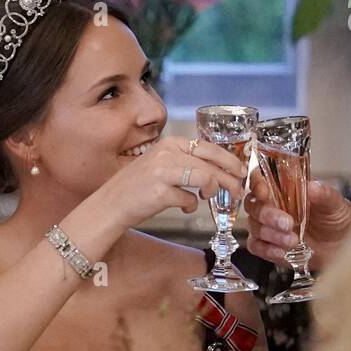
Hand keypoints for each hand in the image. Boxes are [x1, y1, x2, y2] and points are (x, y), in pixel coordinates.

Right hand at [92, 136, 247, 227]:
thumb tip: (218, 172)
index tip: (240, 170)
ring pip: (204, 178)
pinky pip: (189, 199)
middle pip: (210, 163)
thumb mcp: (161, 165)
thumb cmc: (138, 188)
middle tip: (239, 190)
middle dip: (230, 177)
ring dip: (213, 190)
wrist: (110, 205)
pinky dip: (190, 205)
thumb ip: (185, 163)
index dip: (228, 160)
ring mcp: (163, 172)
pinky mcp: (160, 192)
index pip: (208, 147)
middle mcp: (167, 153)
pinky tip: (184, 207)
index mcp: (169, 144)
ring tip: (210, 197)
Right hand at [244, 173, 350, 269]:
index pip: (260, 178)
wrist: (343, 245)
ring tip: (294, 240)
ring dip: (272, 234)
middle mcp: (273, 204)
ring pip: (254, 226)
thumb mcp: (336, 204)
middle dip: (268, 215)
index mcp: (285, 187)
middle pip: (254, 205)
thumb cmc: (337, 218)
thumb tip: (312, 186)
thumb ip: (324, 194)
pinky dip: (267, 249)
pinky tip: (283, 251)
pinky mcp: (269, 246)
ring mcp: (269, 226)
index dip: (257, 183)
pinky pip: (256, 246)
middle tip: (288, 223)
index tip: (265, 192)